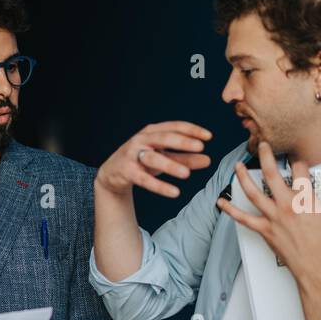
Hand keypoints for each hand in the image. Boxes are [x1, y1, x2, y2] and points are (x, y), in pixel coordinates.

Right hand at [95, 121, 212, 198]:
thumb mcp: (164, 158)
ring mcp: (132, 155)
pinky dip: (160, 186)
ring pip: (153, 158)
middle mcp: (141, 140)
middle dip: (182, 142)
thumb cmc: (141, 161)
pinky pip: (145, 179)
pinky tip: (174, 192)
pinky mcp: (127, 171)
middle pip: (164, 138)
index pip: (174, 127)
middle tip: (200, 147)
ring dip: (171, 165)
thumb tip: (208, 160)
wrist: (112, 173)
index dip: (192, 130)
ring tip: (187, 174)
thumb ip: (185, 159)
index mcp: (152, 132)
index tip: (209, 137)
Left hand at [215, 140, 320, 287]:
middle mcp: (286, 205)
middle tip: (263, 145)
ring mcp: (273, 217)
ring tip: (237, 166)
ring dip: (243, 177)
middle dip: (266, 156)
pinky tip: (221, 202)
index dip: (299, 162)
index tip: (298, 160)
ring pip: (253, 193)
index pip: (300, 170)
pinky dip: (230, 210)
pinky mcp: (264, 230)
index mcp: (306, 199)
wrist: (316, 267)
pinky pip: (243, 219)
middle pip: (271, 174)